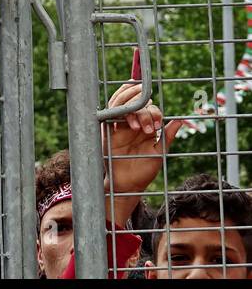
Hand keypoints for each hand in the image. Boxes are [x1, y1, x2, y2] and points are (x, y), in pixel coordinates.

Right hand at [102, 81, 180, 225]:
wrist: (128, 185)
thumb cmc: (144, 171)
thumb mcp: (159, 152)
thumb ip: (167, 136)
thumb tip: (180, 120)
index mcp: (145, 128)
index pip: (149, 110)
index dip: (154, 112)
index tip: (157, 125)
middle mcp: (132, 124)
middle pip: (137, 105)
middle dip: (145, 111)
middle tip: (149, 127)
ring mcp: (119, 126)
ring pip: (123, 104)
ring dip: (132, 104)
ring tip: (139, 111)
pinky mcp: (108, 129)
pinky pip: (110, 111)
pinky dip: (118, 105)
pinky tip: (127, 107)